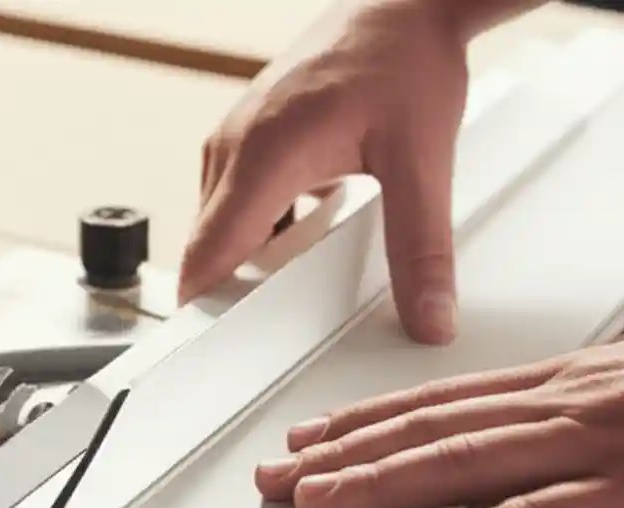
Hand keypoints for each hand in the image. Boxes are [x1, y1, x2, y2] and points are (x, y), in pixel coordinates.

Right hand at [180, 0, 469, 343]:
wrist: (402, 2)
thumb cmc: (404, 60)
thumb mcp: (422, 162)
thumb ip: (422, 248)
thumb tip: (429, 314)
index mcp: (264, 154)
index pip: (208, 253)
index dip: (198, 310)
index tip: (194, 357)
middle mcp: (234, 144)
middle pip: (208, 245)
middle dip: (227, 295)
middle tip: (261, 341)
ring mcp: (232, 135)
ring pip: (218, 223)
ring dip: (244, 258)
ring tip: (287, 285)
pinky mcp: (243, 132)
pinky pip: (231, 198)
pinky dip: (254, 227)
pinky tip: (298, 232)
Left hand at [254, 325, 623, 507]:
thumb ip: (583, 411)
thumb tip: (533, 433)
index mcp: (572, 379)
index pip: (445, 397)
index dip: (370, 416)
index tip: (315, 430)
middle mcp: (568, 402)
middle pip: (431, 426)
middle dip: (346, 450)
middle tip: (280, 470)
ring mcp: (596, 445)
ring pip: (459, 463)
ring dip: (378, 484)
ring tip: (315, 500)